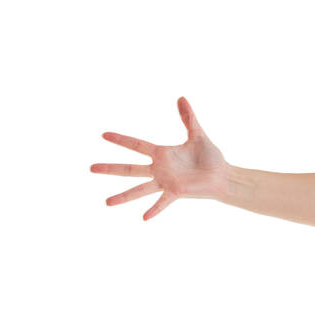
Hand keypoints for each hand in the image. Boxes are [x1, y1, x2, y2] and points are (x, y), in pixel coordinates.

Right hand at [91, 97, 229, 220]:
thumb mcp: (198, 134)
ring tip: (106, 203)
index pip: (136, 144)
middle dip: (110, 168)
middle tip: (90, 168)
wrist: (223, 175)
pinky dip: (155, 210)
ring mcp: (166, 182)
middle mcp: (160, 169)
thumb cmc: (210, 157)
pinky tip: (144, 217)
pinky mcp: (176, 192)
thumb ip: (188, 118)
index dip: (121, 139)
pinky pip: (163, 202)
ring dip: (124, 196)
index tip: (103, 135)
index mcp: (162, 153)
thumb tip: (181, 97)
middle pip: (129, 168)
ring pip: (140, 189)